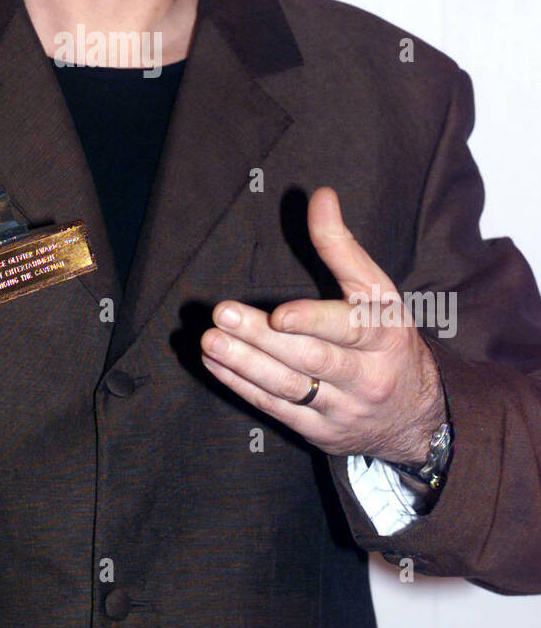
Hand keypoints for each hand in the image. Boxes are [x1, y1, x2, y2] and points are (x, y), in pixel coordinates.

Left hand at [200, 187, 445, 462]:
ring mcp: (342, 408)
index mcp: (383, 335)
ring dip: (245, 364)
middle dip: (263, 339)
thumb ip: (343, 246)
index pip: (349, 329)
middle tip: (223, 315)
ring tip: (210, 341)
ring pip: (290, 387)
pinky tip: (216, 363)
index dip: (314, 321)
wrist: (416, 418)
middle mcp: (366, 375)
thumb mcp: (378, 292)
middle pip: (312, 358)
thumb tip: (321, 196)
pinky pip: (277, 408)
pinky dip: (243, 386)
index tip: (280, 314)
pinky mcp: (319, 431)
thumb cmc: (388, 340)